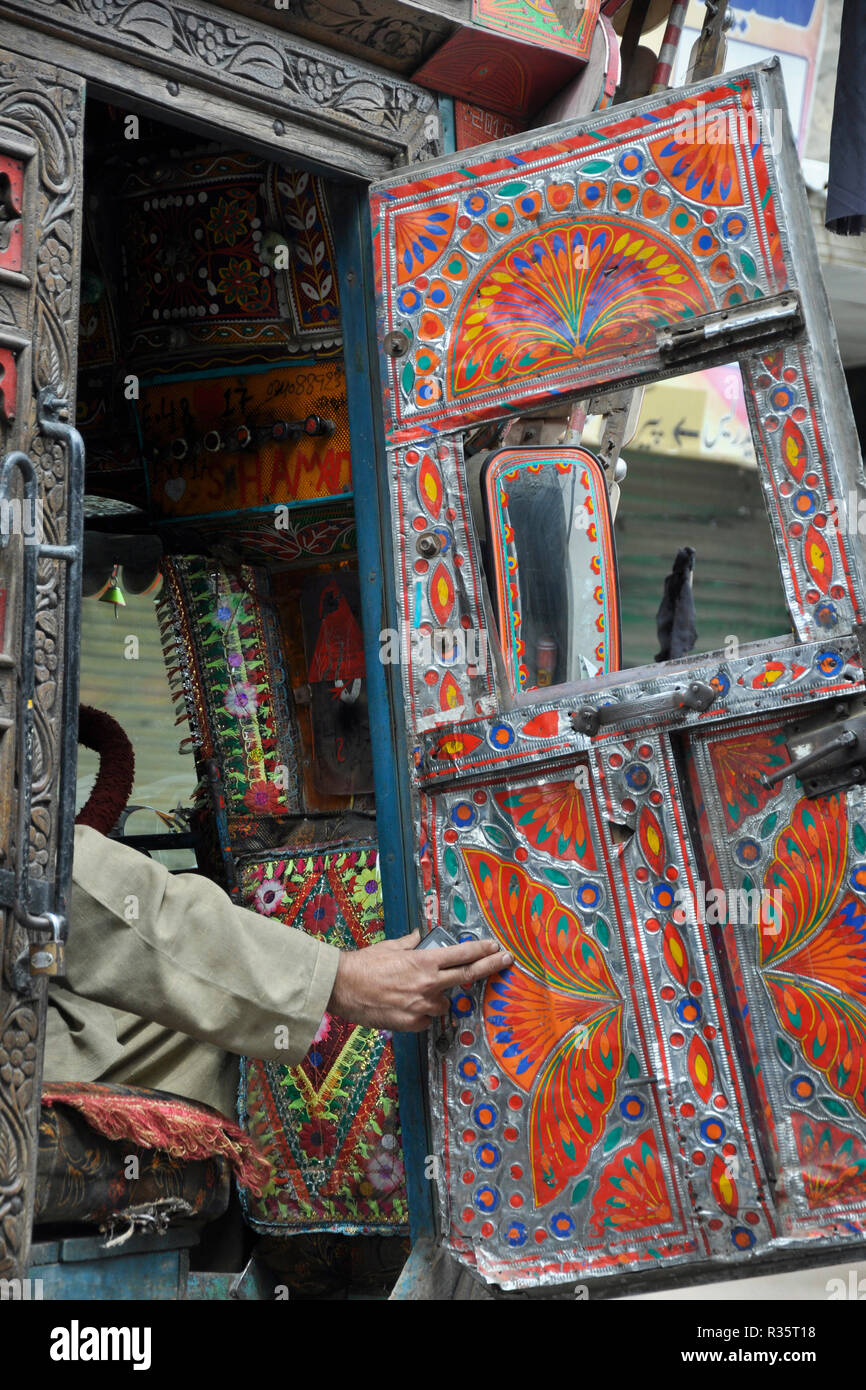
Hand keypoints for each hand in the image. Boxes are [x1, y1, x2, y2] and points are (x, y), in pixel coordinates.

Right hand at [327, 931, 512, 1032]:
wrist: (343, 988)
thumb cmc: (364, 965)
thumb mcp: (391, 947)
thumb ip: (410, 943)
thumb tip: (420, 937)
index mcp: (424, 962)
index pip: (462, 955)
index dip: (482, 951)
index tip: (495, 947)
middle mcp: (427, 984)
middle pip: (467, 976)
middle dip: (489, 967)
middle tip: (504, 960)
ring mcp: (422, 1005)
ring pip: (444, 1002)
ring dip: (438, 996)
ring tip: (415, 991)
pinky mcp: (413, 1023)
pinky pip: (427, 1018)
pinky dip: (422, 1012)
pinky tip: (405, 1004)